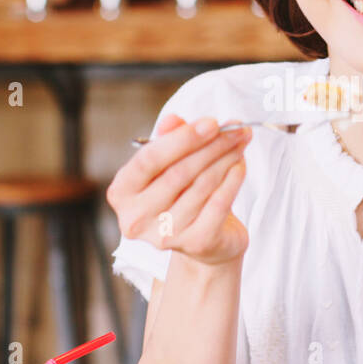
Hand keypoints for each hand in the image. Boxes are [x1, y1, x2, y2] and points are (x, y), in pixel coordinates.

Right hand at [106, 113, 250, 265]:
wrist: (203, 241)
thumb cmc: (181, 195)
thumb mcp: (169, 164)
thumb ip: (168, 140)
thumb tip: (173, 120)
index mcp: (122, 192)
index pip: (149, 159)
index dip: (182, 139)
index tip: (211, 123)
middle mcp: (137, 217)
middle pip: (179, 172)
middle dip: (211, 146)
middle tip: (234, 129)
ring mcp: (165, 234)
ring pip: (202, 186)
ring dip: (226, 159)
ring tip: (240, 142)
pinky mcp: (195, 243)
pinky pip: (219, 204)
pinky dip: (233, 181)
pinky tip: (241, 165)